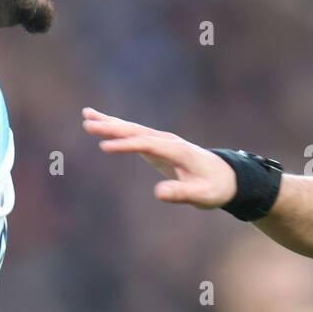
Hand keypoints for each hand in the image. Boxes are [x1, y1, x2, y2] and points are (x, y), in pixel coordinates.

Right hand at [82, 107, 235, 207]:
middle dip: (113, 127)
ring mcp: (163, 141)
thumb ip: (182, 193)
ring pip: (133, 129)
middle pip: (137, 131)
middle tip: (88, 123)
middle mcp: (169, 141)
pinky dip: (117, 128)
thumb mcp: (203, 196)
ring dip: (110, 123)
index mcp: (179, 151)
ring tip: (86, 115)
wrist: (226, 177)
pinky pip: (134, 134)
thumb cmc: (215, 188)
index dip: (127, 145)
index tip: (104, 147)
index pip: (148, 144)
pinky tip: (100, 122)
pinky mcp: (158, 145)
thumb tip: (158, 193)